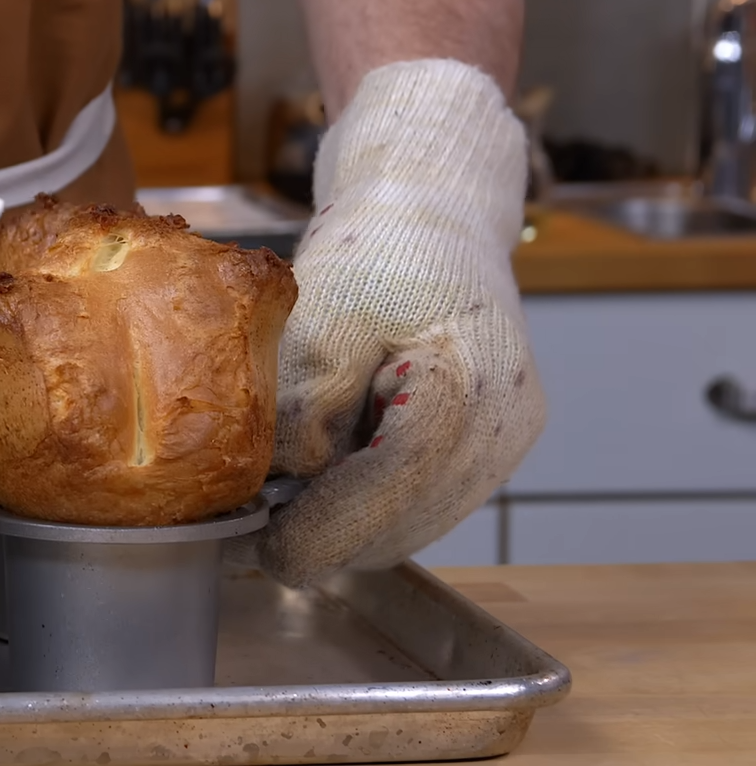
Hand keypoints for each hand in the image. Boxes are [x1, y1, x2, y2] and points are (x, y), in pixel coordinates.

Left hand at [258, 59, 544, 586]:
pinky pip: (425, 499)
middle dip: (334, 533)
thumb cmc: (380, 248)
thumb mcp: (328, 308)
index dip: (327, 528)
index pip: (394, 483)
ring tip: (292, 490)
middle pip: (409, 518)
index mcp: (467, 382)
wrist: (435, 214)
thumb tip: (282, 476)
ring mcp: (504, 442)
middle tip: (262, 523)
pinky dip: (375, 500)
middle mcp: (503, 426)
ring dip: (353, 521)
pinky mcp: (492, 447)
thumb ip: (307, 394)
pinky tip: (333, 470)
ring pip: (417, 521)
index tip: (271, 552)